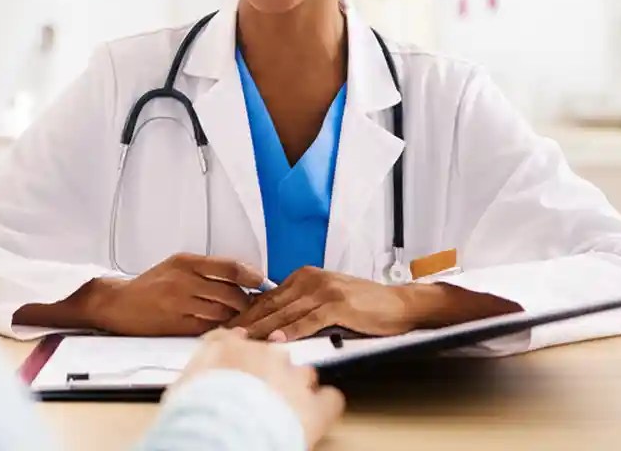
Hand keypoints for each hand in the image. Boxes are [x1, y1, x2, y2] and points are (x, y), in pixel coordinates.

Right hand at [85, 253, 266, 335]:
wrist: (120, 304)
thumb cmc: (151, 285)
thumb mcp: (177, 266)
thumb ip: (206, 269)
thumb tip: (242, 277)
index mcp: (186, 262)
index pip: (229, 267)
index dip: (250, 276)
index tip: (261, 281)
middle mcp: (184, 281)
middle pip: (230, 293)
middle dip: (246, 301)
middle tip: (253, 304)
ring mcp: (181, 304)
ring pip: (223, 312)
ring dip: (236, 317)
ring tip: (240, 317)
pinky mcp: (177, 325)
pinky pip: (210, 327)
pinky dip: (221, 328)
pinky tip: (225, 327)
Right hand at [171, 328, 344, 447]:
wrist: (223, 434)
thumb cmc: (197, 416)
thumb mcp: (182, 388)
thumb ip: (196, 372)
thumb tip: (196, 378)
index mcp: (230, 350)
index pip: (236, 339)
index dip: (242, 355)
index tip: (241, 364)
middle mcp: (264, 356)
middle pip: (274, 355)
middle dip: (270, 373)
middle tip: (260, 397)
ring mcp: (293, 377)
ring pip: (303, 373)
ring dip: (297, 389)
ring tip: (287, 410)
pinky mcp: (315, 406)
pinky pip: (330, 399)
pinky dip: (324, 407)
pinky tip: (316, 415)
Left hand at [228, 267, 423, 340]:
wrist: (398, 304)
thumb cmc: (364, 307)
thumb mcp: (326, 300)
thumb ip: (300, 307)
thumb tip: (271, 324)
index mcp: (304, 277)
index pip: (266, 297)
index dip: (245, 314)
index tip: (226, 329)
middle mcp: (311, 279)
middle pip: (270, 304)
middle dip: (245, 322)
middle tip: (222, 338)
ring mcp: (324, 291)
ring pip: (285, 313)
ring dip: (261, 329)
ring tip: (240, 342)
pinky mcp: (338, 305)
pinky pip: (309, 320)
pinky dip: (291, 331)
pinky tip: (276, 341)